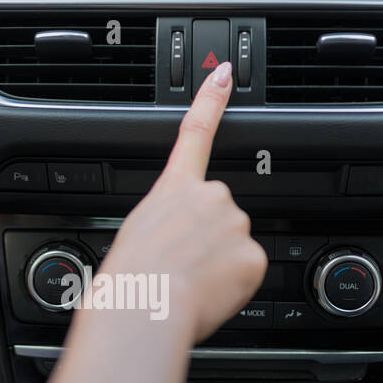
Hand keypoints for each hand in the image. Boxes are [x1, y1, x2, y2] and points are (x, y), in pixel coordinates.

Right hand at [100, 61, 267, 342]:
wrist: (146, 308)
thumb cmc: (130, 280)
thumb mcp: (137, 235)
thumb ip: (170, 224)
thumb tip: (183, 244)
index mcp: (174, 188)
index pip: (196, 132)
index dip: (211, 100)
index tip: (224, 74)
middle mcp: (210, 197)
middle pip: (221, 215)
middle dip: (209, 240)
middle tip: (183, 269)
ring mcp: (235, 225)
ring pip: (235, 247)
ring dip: (219, 266)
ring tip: (190, 286)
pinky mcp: (253, 256)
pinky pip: (247, 272)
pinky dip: (232, 286)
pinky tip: (208, 295)